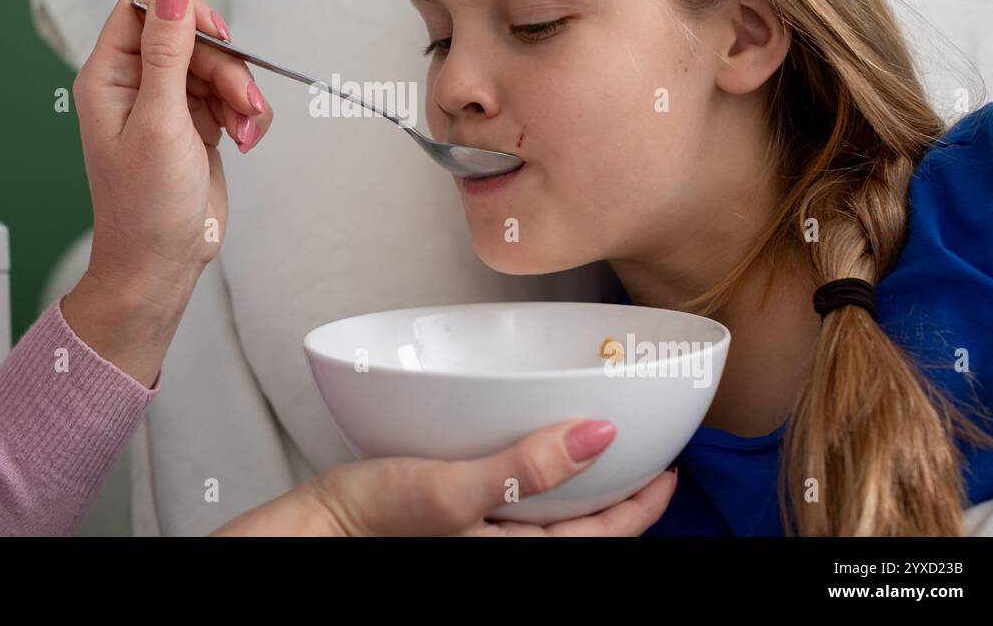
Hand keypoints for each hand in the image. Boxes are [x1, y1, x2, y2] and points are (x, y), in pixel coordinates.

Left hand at [61, 0, 272, 384]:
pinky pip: (230, 95)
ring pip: (217, 66)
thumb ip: (168, 51)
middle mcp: (135, 84)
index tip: (216, 39)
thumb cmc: (146, 207)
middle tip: (240, 101)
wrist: (162, 264)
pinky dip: (245, 114)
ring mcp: (167, 104)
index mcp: (109, 76)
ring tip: (243, 130)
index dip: (184, 15)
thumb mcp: (160, 121)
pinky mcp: (195, 123)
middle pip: (191, 37)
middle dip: (225, 67)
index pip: (144, 9)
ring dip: (240, 94)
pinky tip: (242, 140)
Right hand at [211, 419, 676, 535]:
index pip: (605, 536)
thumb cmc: (374, 518)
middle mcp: (507, 547)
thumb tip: (597, 438)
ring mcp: (486, 531)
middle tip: (648, 452)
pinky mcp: (463, 509)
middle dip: (620, 491)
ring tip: (603, 443)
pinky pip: (519, 496)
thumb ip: (526, 468)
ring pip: (555, 511)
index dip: (645, 504)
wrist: (320, 523)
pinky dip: (541, 470)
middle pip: (586, 524)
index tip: (671, 468)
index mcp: (518, 555)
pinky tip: (536, 442)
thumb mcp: (456, 490)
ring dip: (582, 479)